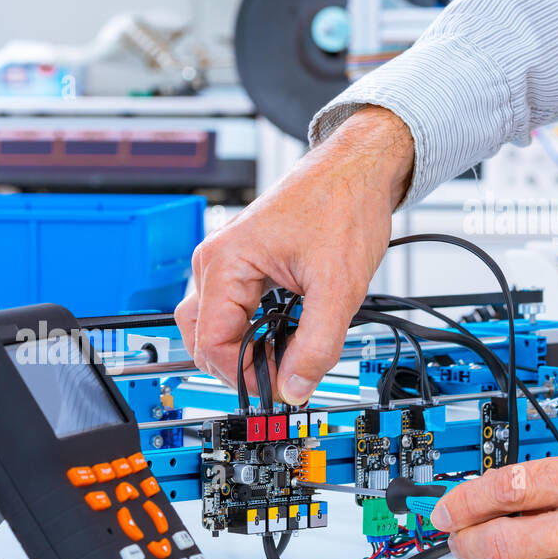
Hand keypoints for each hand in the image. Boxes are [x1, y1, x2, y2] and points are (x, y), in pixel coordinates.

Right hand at [175, 106, 413, 403]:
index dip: (244, 376)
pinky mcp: (240, 262)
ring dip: (241, 348)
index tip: (279, 390)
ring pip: (212, 325)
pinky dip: (248, 330)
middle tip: (279, 378)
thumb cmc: (342, 205)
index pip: (213, 344)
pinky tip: (279, 335)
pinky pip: (228, 309)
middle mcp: (213, 260)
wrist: (356, 168)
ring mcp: (224, 261)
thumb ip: (316, 346)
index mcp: (224, 262)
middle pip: (201, 338)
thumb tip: (295, 388)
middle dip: (237, 365)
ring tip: (281, 357)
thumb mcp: (338, 287)